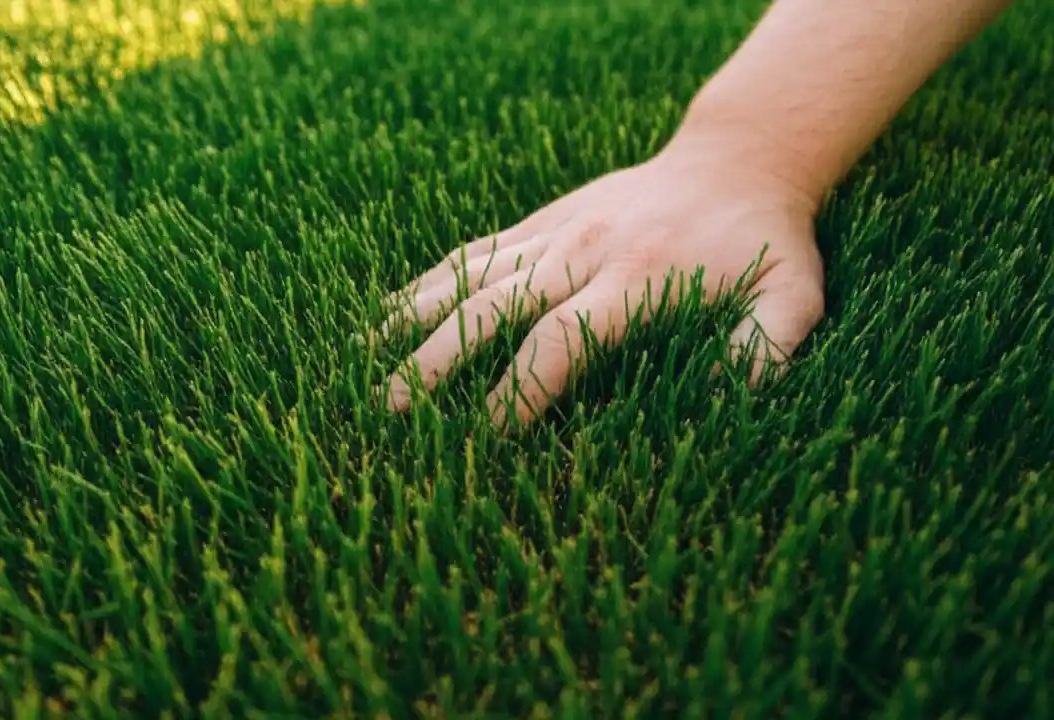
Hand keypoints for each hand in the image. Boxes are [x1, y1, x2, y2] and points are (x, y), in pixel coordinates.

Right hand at [373, 140, 826, 429]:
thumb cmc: (766, 241)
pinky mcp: (543, 221)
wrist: (737, 158)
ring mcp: (556, 232)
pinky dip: (429, 279)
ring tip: (364, 362)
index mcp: (637, 278)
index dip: (520, 392)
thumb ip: (768, 349)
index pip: (560, 340)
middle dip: (438, 359)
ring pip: (470, 273)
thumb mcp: (794, 295)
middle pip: (492, 306)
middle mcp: (583, 252)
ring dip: (414, 317)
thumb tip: (732, 407)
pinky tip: (390, 309)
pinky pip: (476, 249)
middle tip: (393, 410)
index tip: (488, 440)